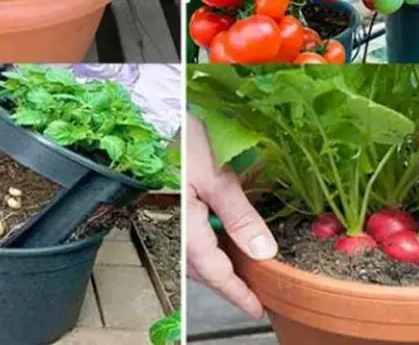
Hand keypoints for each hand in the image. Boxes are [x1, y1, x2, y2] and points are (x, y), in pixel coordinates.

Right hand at [186, 114, 276, 318]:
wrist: (157, 111)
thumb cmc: (182, 136)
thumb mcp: (218, 176)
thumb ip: (240, 216)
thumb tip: (262, 251)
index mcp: (186, 225)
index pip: (215, 272)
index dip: (237, 294)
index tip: (256, 308)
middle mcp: (178, 225)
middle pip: (205, 268)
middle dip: (230, 283)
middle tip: (256, 294)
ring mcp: (176, 214)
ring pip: (200, 252)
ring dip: (222, 264)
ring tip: (247, 269)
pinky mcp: (178, 202)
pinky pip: (196, 233)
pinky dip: (214, 243)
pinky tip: (229, 236)